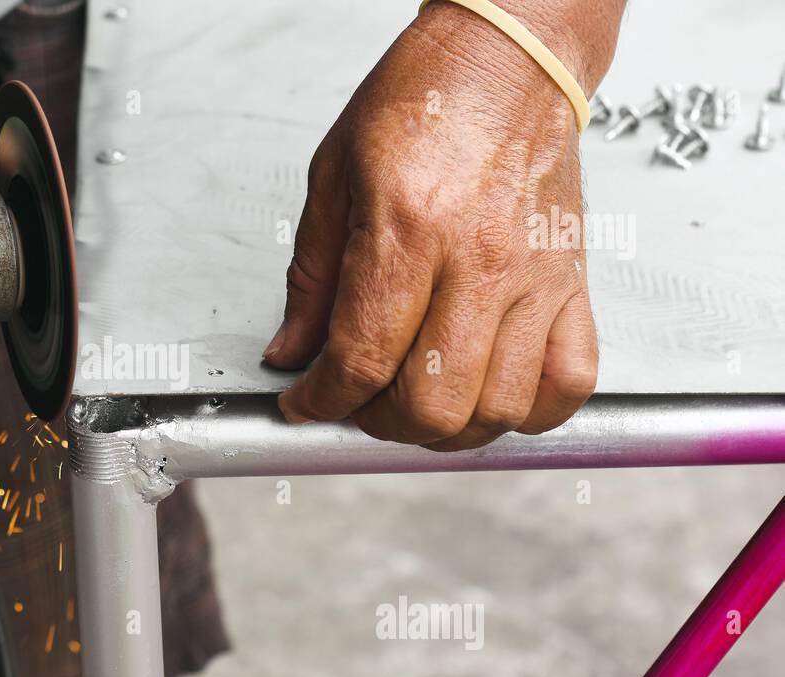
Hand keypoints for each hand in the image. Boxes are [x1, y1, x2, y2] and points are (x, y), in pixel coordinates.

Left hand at [265, 1, 621, 450]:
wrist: (509, 59)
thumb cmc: (423, 103)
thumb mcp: (334, 178)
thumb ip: (310, 280)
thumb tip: (290, 354)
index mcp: (410, 229)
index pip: (361, 358)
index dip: (321, 400)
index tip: (304, 404)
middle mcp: (480, 261)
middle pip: (432, 403)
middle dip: (378, 422)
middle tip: (358, 401)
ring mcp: (537, 278)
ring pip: (499, 408)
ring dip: (447, 428)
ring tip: (416, 401)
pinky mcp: (575, 283)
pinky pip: (570, 383)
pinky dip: (531, 412)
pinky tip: (491, 393)